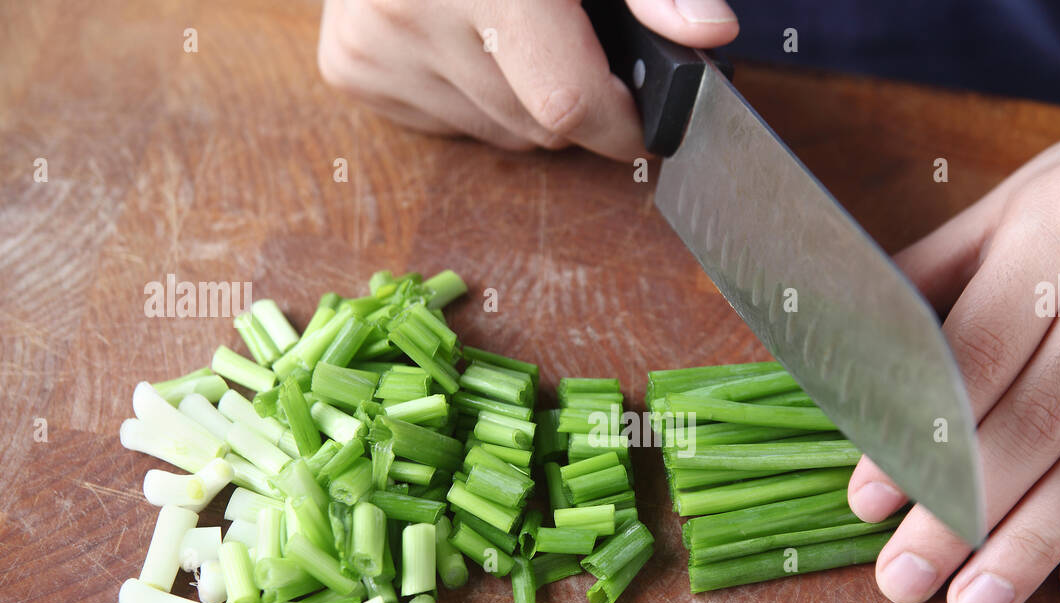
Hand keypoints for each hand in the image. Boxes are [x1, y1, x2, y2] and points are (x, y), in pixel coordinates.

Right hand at [317, 0, 737, 159]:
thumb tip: (708, 31)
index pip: (567, 102)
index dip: (619, 125)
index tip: (641, 121)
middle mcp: (413, 11)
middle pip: (538, 126)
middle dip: (572, 99)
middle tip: (567, 38)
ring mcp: (373, 45)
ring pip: (497, 134)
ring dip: (522, 100)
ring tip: (508, 25)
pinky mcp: (351, 68)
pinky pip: (448, 125)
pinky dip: (471, 96)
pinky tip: (463, 36)